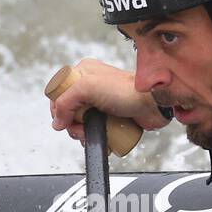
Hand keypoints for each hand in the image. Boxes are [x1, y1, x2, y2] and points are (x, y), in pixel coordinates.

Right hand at [50, 59, 169, 143]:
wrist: (154, 105)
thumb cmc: (127, 91)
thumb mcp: (88, 88)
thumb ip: (66, 101)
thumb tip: (57, 122)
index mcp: (83, 73)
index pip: (58, 93)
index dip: (58, 109)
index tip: (65, 119)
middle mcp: (90, 87)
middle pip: (68, 111)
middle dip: (72, 124)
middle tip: (82, 127)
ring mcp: (100, 103)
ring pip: (80, 123)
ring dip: (83, 133)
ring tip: (94, 133)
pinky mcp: (109, 116)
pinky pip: (94, 129)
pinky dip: (95, 137)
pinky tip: (102, 138)